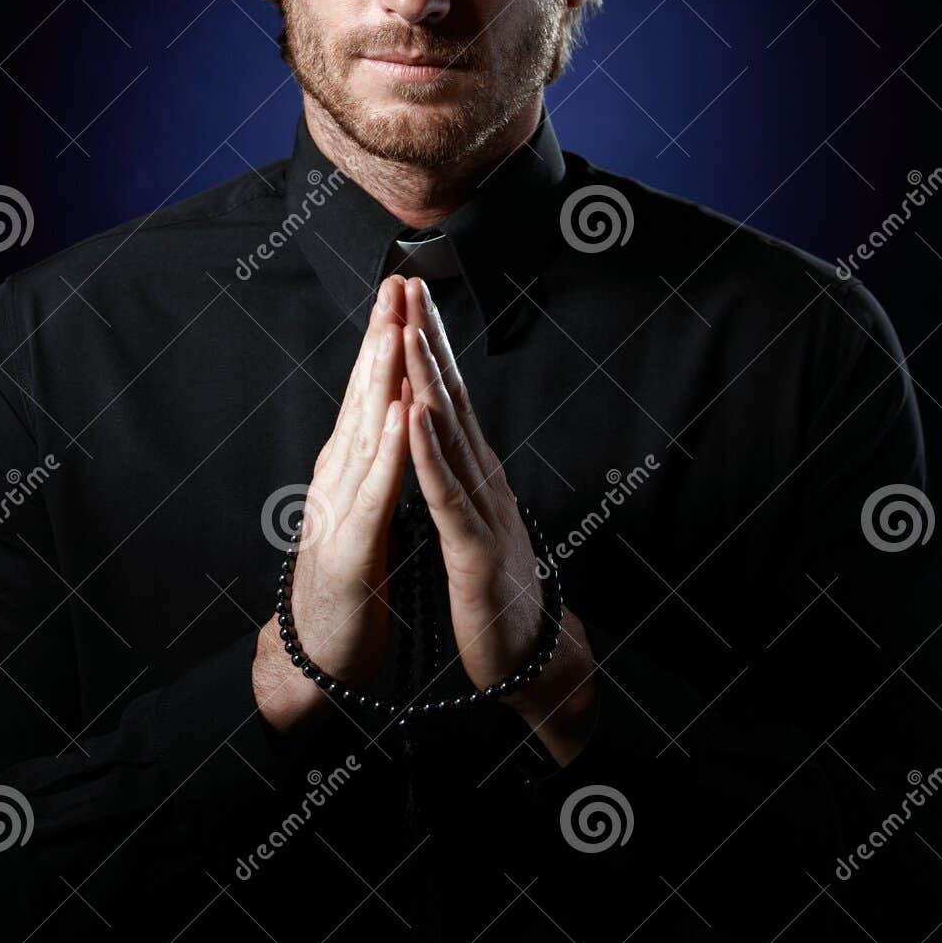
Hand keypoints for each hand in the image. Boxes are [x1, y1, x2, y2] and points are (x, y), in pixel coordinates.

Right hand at [253, 276, 411, 720]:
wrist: (319, 650)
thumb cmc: (347, 582)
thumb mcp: (364, 509)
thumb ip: (371, 464)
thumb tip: (385, 419)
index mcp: (350, 466)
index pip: (371, 391)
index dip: (386, 339)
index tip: (404, 290)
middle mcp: (339, 475)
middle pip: (363, 396)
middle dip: (381, 336)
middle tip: (396, 282)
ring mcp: (340, 507)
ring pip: (365, 431)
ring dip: (380, 378)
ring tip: (396, 327)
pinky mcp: (350, 544)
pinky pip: (376, 490)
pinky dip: (391, 450)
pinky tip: (402, 414)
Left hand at [399, 276, 597, 763]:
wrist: (533, 659)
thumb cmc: (499, 593)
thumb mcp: (475, 521)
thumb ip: (464, 477)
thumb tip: (448, 433)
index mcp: (476, 474)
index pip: (448, 398)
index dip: (429, 345)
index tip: (408, 296)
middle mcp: (485, 481)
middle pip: (451, 399)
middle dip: (429, 339)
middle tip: (408, 283)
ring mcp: (484, 513)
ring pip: (450, 437)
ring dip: (428, 381)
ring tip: (408, 331)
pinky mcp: (476, 552)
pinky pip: (448, 497)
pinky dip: (430, 457)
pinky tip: (415, 422)